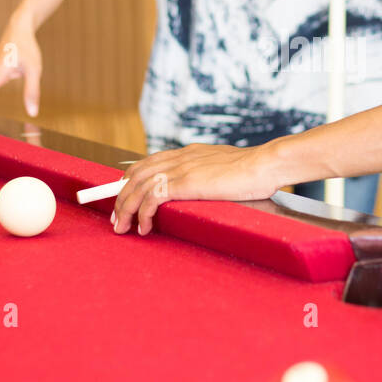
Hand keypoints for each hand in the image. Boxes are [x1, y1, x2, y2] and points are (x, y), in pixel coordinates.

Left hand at [111, 142, 282, 234]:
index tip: (124, 196)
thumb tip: (206, 186)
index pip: (148, 162)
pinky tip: (143, 228)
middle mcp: (179, 157)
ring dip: (125, 209)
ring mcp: (181, 169)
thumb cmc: (253, 170)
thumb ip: (209, 174)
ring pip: (139, 187)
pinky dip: (142, 214)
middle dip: (121, 197)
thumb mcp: (224, 168)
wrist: (265, 164)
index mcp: (188, 152)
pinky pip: (152, 198)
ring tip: (122, 228)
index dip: (130, 179)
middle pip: (136, 174)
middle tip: (116, 218)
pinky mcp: (185, 183)